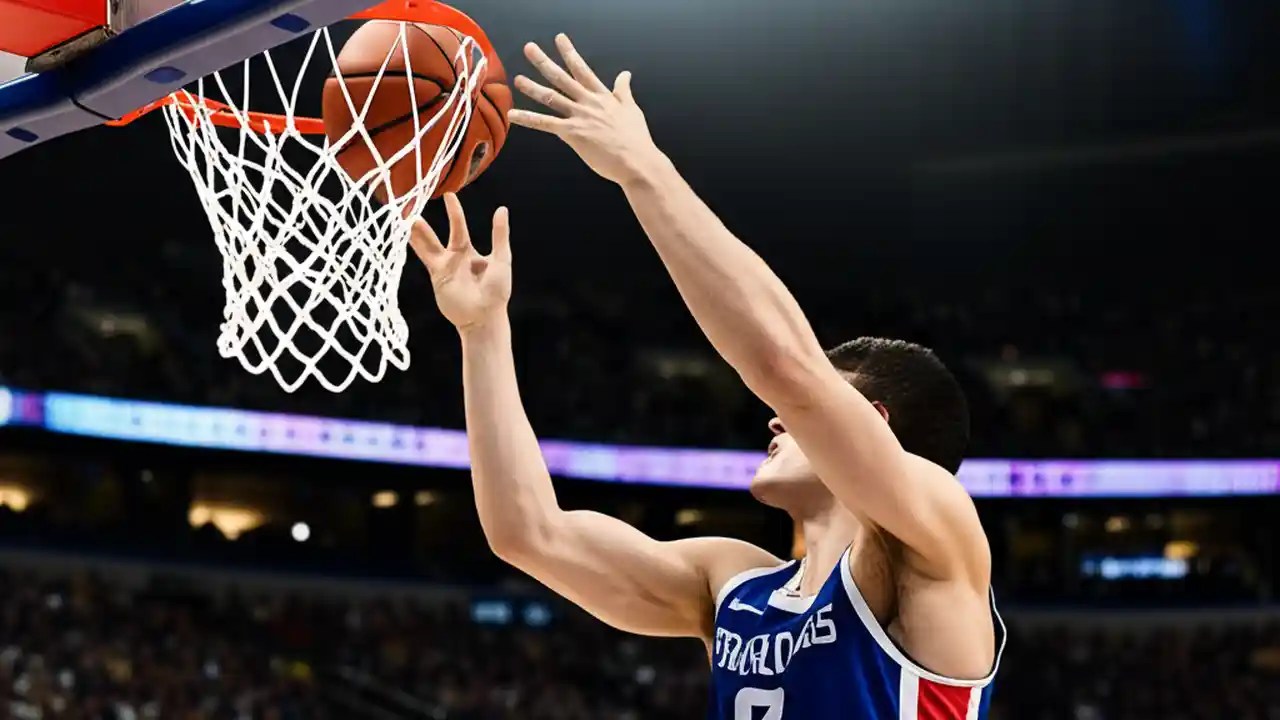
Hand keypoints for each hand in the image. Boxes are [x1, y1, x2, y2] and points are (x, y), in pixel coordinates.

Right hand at [409, 193, 511, 332]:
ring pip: (426, 246)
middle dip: (425, 224)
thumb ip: (499, 235)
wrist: (485, 316)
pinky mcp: (436, 276)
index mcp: (468, 252)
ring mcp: (443, 267)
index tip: (448, 195)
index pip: (458, 226)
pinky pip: (424, 258)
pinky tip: (406, 235)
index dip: (454, 211)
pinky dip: (416, 246)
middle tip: (414, 206)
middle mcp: (453, 258)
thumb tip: (502, 209)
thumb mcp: (501, 259)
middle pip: (436, 235)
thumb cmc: (497, 290)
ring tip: (406, 218)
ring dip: (416, 233)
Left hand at [508, 34, 661, 185]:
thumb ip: (623, 90)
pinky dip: (528, 119)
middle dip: (544, 62)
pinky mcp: (573, 133)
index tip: (559, 39)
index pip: (582, 69)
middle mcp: (588, 102)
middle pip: (562, 78)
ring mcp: (579, 116)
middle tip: (529, 49)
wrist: (637, 160)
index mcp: (602, 96)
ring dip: (532, 87)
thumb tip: (625, 74)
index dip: (569, 53)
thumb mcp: (632, 108)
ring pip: (551, 97)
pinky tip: (513, 115)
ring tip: (518, 79)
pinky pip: (545, 124)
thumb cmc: (636, 139)